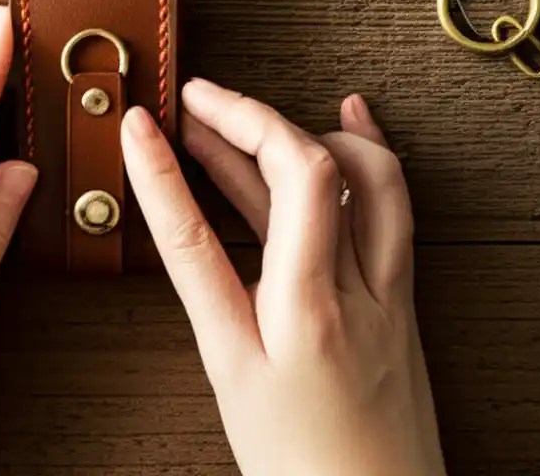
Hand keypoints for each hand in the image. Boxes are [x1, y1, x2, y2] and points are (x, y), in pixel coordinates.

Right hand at [121, 79, 444, 475]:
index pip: (204, 236)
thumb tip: (185, 231)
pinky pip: (394, 204)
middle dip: (243, 118)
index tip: (136, 126)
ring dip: (305, 125)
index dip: (162, 174)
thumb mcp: (234, 382)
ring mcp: (384, 292)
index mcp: (281, 336)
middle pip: (300, 176)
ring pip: (364, 178)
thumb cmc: (305, 467)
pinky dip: (370, 152)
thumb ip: (213, 298)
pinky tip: (354, 119)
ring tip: (249, 110)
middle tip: (194, 99)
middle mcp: (341, 302)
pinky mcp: (404, 295)